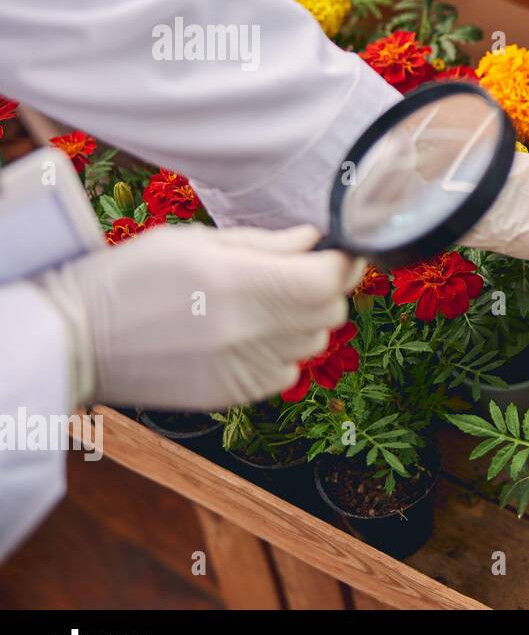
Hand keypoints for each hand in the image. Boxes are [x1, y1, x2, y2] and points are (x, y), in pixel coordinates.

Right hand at [36, 224, 362, 410]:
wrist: (79, 341)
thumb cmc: (133, 276)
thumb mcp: (196, 241)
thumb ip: (264, 244)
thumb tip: (314, 240)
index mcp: (241, 284)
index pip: (328, 278)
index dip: (343, 262)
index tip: (337, 250)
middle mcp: (249, 332)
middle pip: (331, 312)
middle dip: (326, 288)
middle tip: (299, 272)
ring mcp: (244, 368)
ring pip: (314, 343)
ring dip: (305, 321)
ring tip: (266, 304)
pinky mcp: (235, 395)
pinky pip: (287, 372)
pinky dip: (282, 352)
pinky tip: (248, 336)